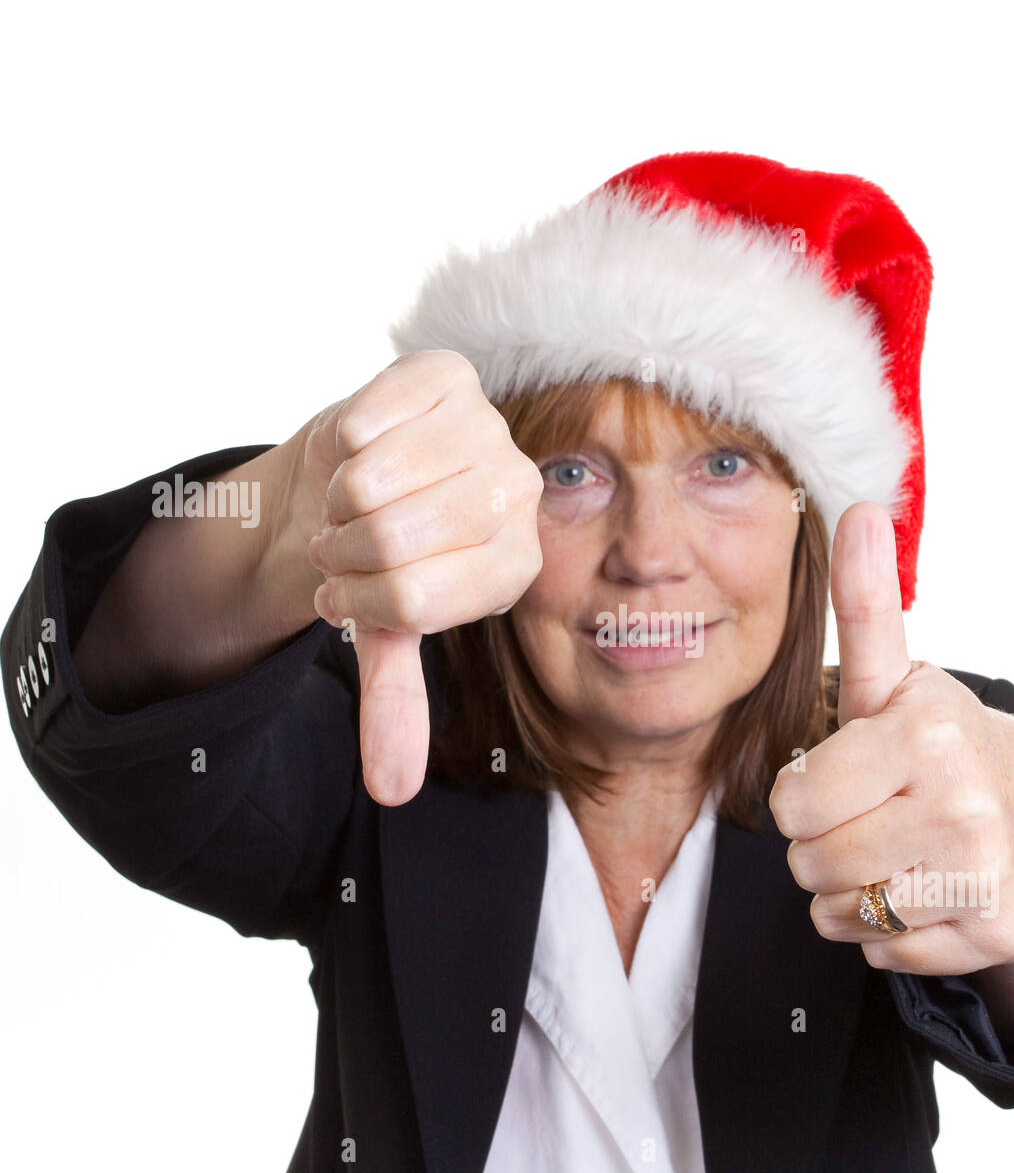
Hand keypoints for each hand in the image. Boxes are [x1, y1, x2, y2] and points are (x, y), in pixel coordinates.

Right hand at [299, 350, 543, 806]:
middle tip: (345, 546)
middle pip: (391, 541)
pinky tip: (360, 448)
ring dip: (335, 499)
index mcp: (515, 568)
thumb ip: (396, 705)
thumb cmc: (383, 556)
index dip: (354, 599)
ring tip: (353, 501)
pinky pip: (368, 418)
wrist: (361, 472)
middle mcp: (519, 496)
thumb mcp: (388, 632)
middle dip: (342, 551)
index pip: (411, 602)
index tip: (347, 592)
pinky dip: (340, 442)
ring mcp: (490, 430)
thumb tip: (392, 794)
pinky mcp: (450, 378)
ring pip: (374, 482)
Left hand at [768, 502, 1013, 990]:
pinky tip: (924, 891)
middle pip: (812, 862)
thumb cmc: (940, 748)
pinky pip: (883, 953)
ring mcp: (987, 872)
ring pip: (842, 913)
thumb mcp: (896, 681)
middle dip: (824, 846)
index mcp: (925, 733)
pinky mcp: (999, 931)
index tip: (847, 778)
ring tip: (894, 853)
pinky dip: (890, 933)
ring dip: (850, 893)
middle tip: (872, 818)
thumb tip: (858, 511)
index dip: (806, 795)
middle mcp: (964, 803)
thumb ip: (867, 605)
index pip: (792, 801)